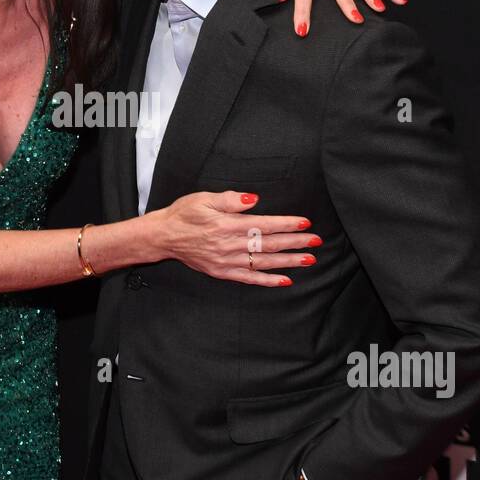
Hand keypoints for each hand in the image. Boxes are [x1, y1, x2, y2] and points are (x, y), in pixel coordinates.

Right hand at [153, 191, 320, 286]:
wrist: (163, 236)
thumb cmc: (184, 213)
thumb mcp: (204, 198)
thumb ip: (230, 199)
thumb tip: (254, 200)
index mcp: (227, 224)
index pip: (264, 225)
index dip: (287, 224)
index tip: (305, 223)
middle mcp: (229, 245)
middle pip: (268, 244)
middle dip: (295, 242)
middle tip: (316, 241)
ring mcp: (226, 261)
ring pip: (263, 262)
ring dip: (288, 262)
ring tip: (308, 260)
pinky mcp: (222, 272)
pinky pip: (249, 278)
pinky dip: (268, 280)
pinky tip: (285, 280)